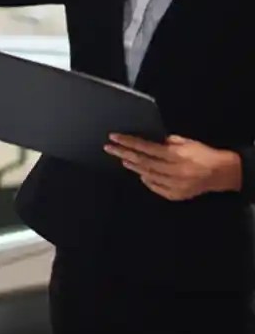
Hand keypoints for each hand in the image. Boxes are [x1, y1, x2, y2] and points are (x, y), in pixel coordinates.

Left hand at [105, 134, 242, 201]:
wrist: (223, 173)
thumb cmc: (204, 154)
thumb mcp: (187, 142)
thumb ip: (168, 141)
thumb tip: (151, 140)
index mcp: (175, 155)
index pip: (145, 148)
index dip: (128, 142)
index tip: (114, 138)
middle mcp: (173, 171)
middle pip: (142, 162)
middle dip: (123, 154)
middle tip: (109, 149)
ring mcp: (174, 185)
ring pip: (147, 175)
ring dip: (133, 167)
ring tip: (123, 160)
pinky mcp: (176, 195)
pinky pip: (156, 188)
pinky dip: (147, 180)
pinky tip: (140, 174)